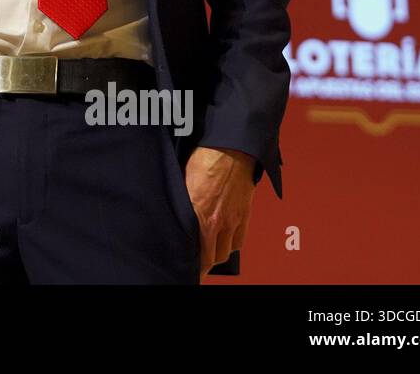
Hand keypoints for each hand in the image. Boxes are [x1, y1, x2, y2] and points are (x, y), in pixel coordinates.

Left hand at [184, 145, 255, 278]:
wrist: (232, 148)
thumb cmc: (204, 158)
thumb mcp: (183, 181)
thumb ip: (181, 203)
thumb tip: (175, 214)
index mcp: (197, 214)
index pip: (195, 252)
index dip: (191, 266)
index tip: (184, 270)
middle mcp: (217, 221)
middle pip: (212, 257)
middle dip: (203, 265)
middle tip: (195, 266)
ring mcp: (232, 219)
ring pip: (226, 251)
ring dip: (217, 256)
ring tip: (209, 256)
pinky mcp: (244, 214)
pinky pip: (239, 240)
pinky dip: (232, 245)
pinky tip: (224, 242)